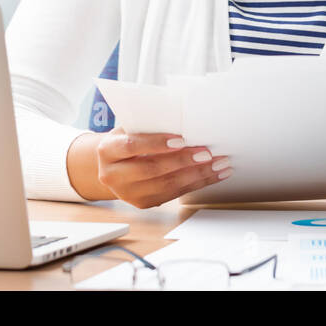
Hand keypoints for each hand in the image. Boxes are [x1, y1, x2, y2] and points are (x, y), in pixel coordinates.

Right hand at [93, 128, 232, 208]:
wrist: (113, 164)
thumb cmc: (127, 139)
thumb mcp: (130, 128)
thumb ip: (148, 126)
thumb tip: (183, 122)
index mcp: (108, 151)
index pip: (132, 146)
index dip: (156, 143)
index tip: (181, 139)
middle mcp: (113, 175)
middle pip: (151, 169)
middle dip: (183, 161)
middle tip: (206, 153)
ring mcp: (127, 193)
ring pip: (166, 186)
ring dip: (196, 175)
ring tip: (217, 164)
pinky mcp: (143, 203)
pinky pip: (173, 195)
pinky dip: (196, 184)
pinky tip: (211, 175)